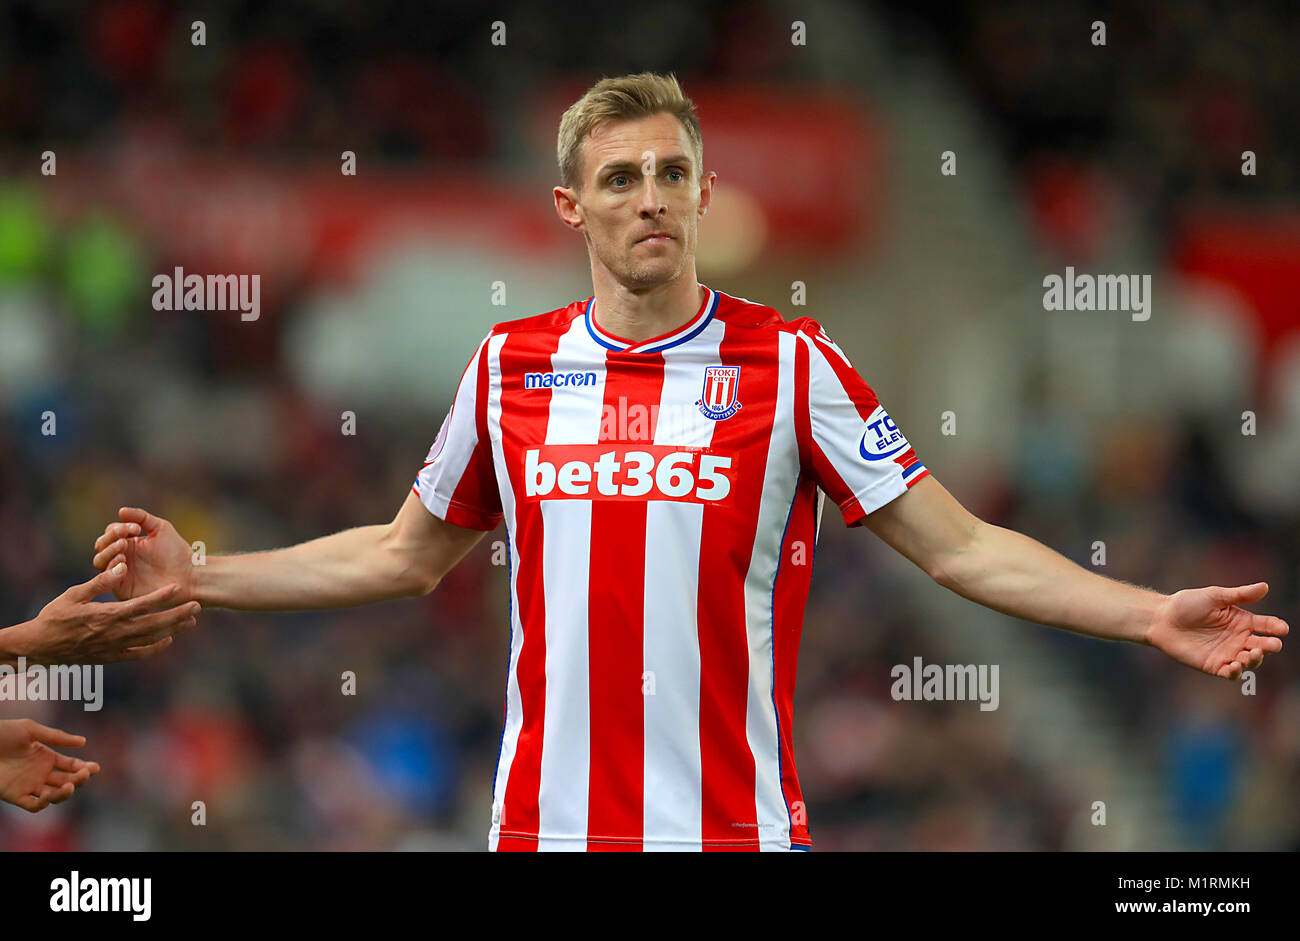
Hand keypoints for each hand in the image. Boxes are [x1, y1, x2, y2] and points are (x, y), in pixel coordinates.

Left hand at [0, 719, 99, 812]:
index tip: (93, 767)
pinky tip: (48, 797)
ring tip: (70, 786)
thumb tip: (83, 742)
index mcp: (48, 758)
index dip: (85, 768)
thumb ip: (56, 736)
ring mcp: (30, 785)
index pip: (72, 766)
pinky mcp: (16, 796)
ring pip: (54, 796)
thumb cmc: (2, 733)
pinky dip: (42, 804)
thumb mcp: (30, 729)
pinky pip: (32, 806)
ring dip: (64, 794)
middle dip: (79, 779)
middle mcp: (42, 774)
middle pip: (67, 781)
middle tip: (84, 774)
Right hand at [5, 564, 199, 664]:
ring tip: (191, 622)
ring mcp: (113, 647)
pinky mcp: (110, 657)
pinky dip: (154, 648)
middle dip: (177, 615)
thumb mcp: (73, 595)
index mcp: (105, 615)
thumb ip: (99, 582)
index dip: (161, 597)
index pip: (140, 605)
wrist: (39, 647)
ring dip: (172, 630)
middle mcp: (113, 633)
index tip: (178, 587)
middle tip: (197, 606)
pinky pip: (137, 654)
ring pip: (149, 639)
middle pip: (153, 624)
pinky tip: (167, 640)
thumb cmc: (54, 616)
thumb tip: (120, 567)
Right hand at [91, 507, 195, 602]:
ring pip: (100, 561)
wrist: (188, 575)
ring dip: (109, 552)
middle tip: (125, 539)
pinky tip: (124, 563)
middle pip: (101, 545)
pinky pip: (107, 579)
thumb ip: (141, 517)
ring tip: (123, 548)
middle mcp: (121, 557)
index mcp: (128, 542)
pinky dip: (112, 569)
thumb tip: (120, 511)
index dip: (118, 528)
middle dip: (110, 539)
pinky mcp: (121, 588)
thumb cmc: (176, 552)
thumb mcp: (160, 528)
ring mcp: (119, 572)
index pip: (110, 532)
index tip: (135, 528)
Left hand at [1147, 582, 1288, 679]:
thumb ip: (1240, 595)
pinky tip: (1235, 666)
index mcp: (1242, 621)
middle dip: (1270, 646)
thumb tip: (1265, 586)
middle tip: (1272, 645)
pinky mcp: (1214, 665)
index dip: (1276, 628)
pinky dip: (1236, 673)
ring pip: (1250, 661)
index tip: (1282, 628)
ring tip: (1251, 654)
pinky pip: (1230, 674)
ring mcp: (1227, 653)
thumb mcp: (1215, 596)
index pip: (1266, 626)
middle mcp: (1238, 638)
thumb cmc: (1187, 604)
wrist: (1161, 619)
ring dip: (1255, 660)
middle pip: (1263, 646)